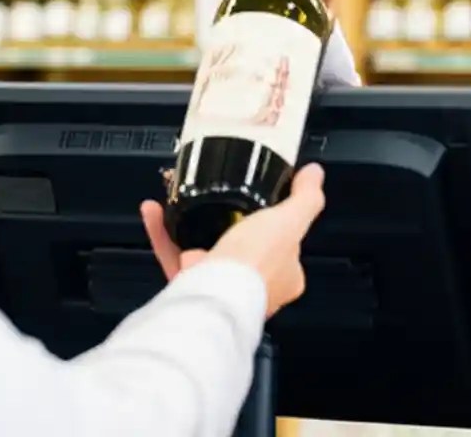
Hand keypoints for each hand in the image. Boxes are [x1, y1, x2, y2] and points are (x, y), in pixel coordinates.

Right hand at [140, 163, 326, 316]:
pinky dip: (162, 233)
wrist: (214, 294)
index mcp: (284, 276)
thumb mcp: (290, 222)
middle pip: (240, 245)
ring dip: (188, 221)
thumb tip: (315, 176)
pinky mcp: (189, 287)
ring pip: (202, 248)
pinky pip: (173, 255)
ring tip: (180, 197)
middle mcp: (251, 287)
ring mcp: (219, 286)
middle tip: (215, 197)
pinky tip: (155, 212)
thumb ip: (306, 198)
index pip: (285, 244)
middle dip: (223, 219)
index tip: (262, 199)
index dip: (276, 220)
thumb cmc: (255, 266)